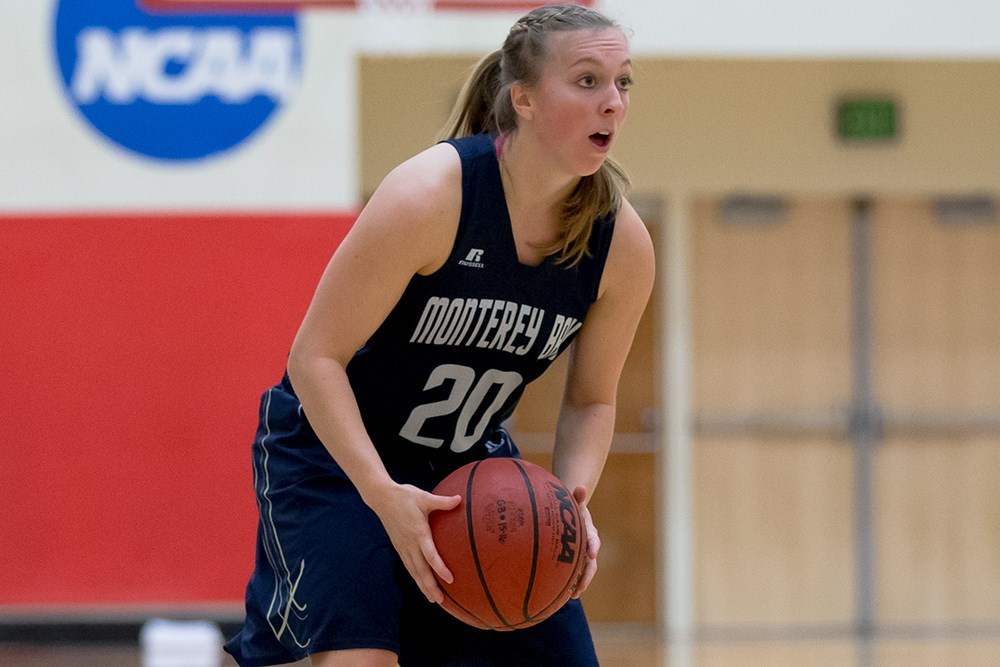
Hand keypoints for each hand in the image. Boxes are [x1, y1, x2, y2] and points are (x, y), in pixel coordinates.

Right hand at [369, 483, 461, 603]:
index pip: (430, 555)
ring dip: (423, 586)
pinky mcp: (399, 547)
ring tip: (434, 599)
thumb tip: (459, 499)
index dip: (440, 568)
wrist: (382, 497)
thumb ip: (442, 502)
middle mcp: (409, 544)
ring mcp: (403, 547)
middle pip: (421, 570)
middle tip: (441, 601)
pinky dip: (416, 577)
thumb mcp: (424, 497)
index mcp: (418, 532)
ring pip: (414, 571)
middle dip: (430, 587)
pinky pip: (409, 566)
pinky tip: (422, 584)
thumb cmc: (405, 496)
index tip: (450, 580)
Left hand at [571, 485, 599, 598]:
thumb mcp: (574, 501)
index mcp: (589, 532)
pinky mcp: (574, 560)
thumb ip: (577, 496)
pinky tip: (560, 595)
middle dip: (587, 575)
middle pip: (590, 563)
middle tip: (581, 587)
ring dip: (579, 583)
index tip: (592, 554)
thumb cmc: (571, 507)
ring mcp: (581, 555)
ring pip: (583, 571)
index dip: (593, 547)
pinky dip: (569, 583)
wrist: (572, 513)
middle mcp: (587, 546)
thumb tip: (581, 486)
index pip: (593, 540)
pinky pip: (573, 573)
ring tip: (572, 596)